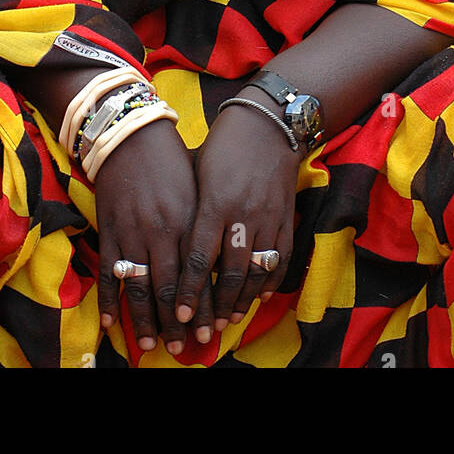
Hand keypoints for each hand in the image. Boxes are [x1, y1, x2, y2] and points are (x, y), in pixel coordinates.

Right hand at [93, 117, 212, 354]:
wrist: (132, 134)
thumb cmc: (173, 161)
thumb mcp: (198, 189)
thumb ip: (205, 226)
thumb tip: (220, 264)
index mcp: (189, 220)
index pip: (197, 275)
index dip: (201, 307)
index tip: (208, 332)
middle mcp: (161, 230)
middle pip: (168, 288)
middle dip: (175, 322)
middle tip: (181, 349)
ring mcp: (132, 231)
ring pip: (138, 286)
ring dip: (144, 319)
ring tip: (152, 344)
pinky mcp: (109, 229)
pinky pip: (108, 271)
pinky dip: (109, 299)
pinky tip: (112, 322)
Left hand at [175, 100, 297, 332]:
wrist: (267, 123)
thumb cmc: (222, 146)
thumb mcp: (197, 172)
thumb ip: (188, 210)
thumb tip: (166, 245)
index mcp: (214, 202)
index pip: (199, 257)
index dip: (190, 289)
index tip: (180, 314)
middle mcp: (242, 214)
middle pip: (229, 272)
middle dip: (216, 306)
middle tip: (205, 330)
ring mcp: (268, 217)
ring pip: (256, 270)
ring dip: (243, 300)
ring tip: (230, 319)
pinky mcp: (286, 217)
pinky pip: (281, 258)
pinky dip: (271, 280)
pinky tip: (261, 296)